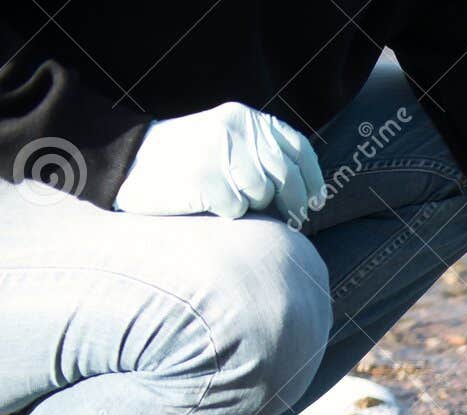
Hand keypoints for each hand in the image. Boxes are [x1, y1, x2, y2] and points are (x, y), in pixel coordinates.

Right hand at [115, 103, 323, 224]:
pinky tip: (208, 204)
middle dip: (292, 203)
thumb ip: (260, 152)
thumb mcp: (225, 140)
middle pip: (285, 177)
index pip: (297, 148)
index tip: (316, 202)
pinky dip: (228, 214)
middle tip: (291, 220)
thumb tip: (306, 190)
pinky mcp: (206, 180)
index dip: (312, 179)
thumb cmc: (184, 160)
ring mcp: (220, 154)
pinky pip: (237, 209)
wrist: (128, 161)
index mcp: (244, 118)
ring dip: (252, 206)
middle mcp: (235, 131)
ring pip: (262, 195)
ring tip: (227, 199)